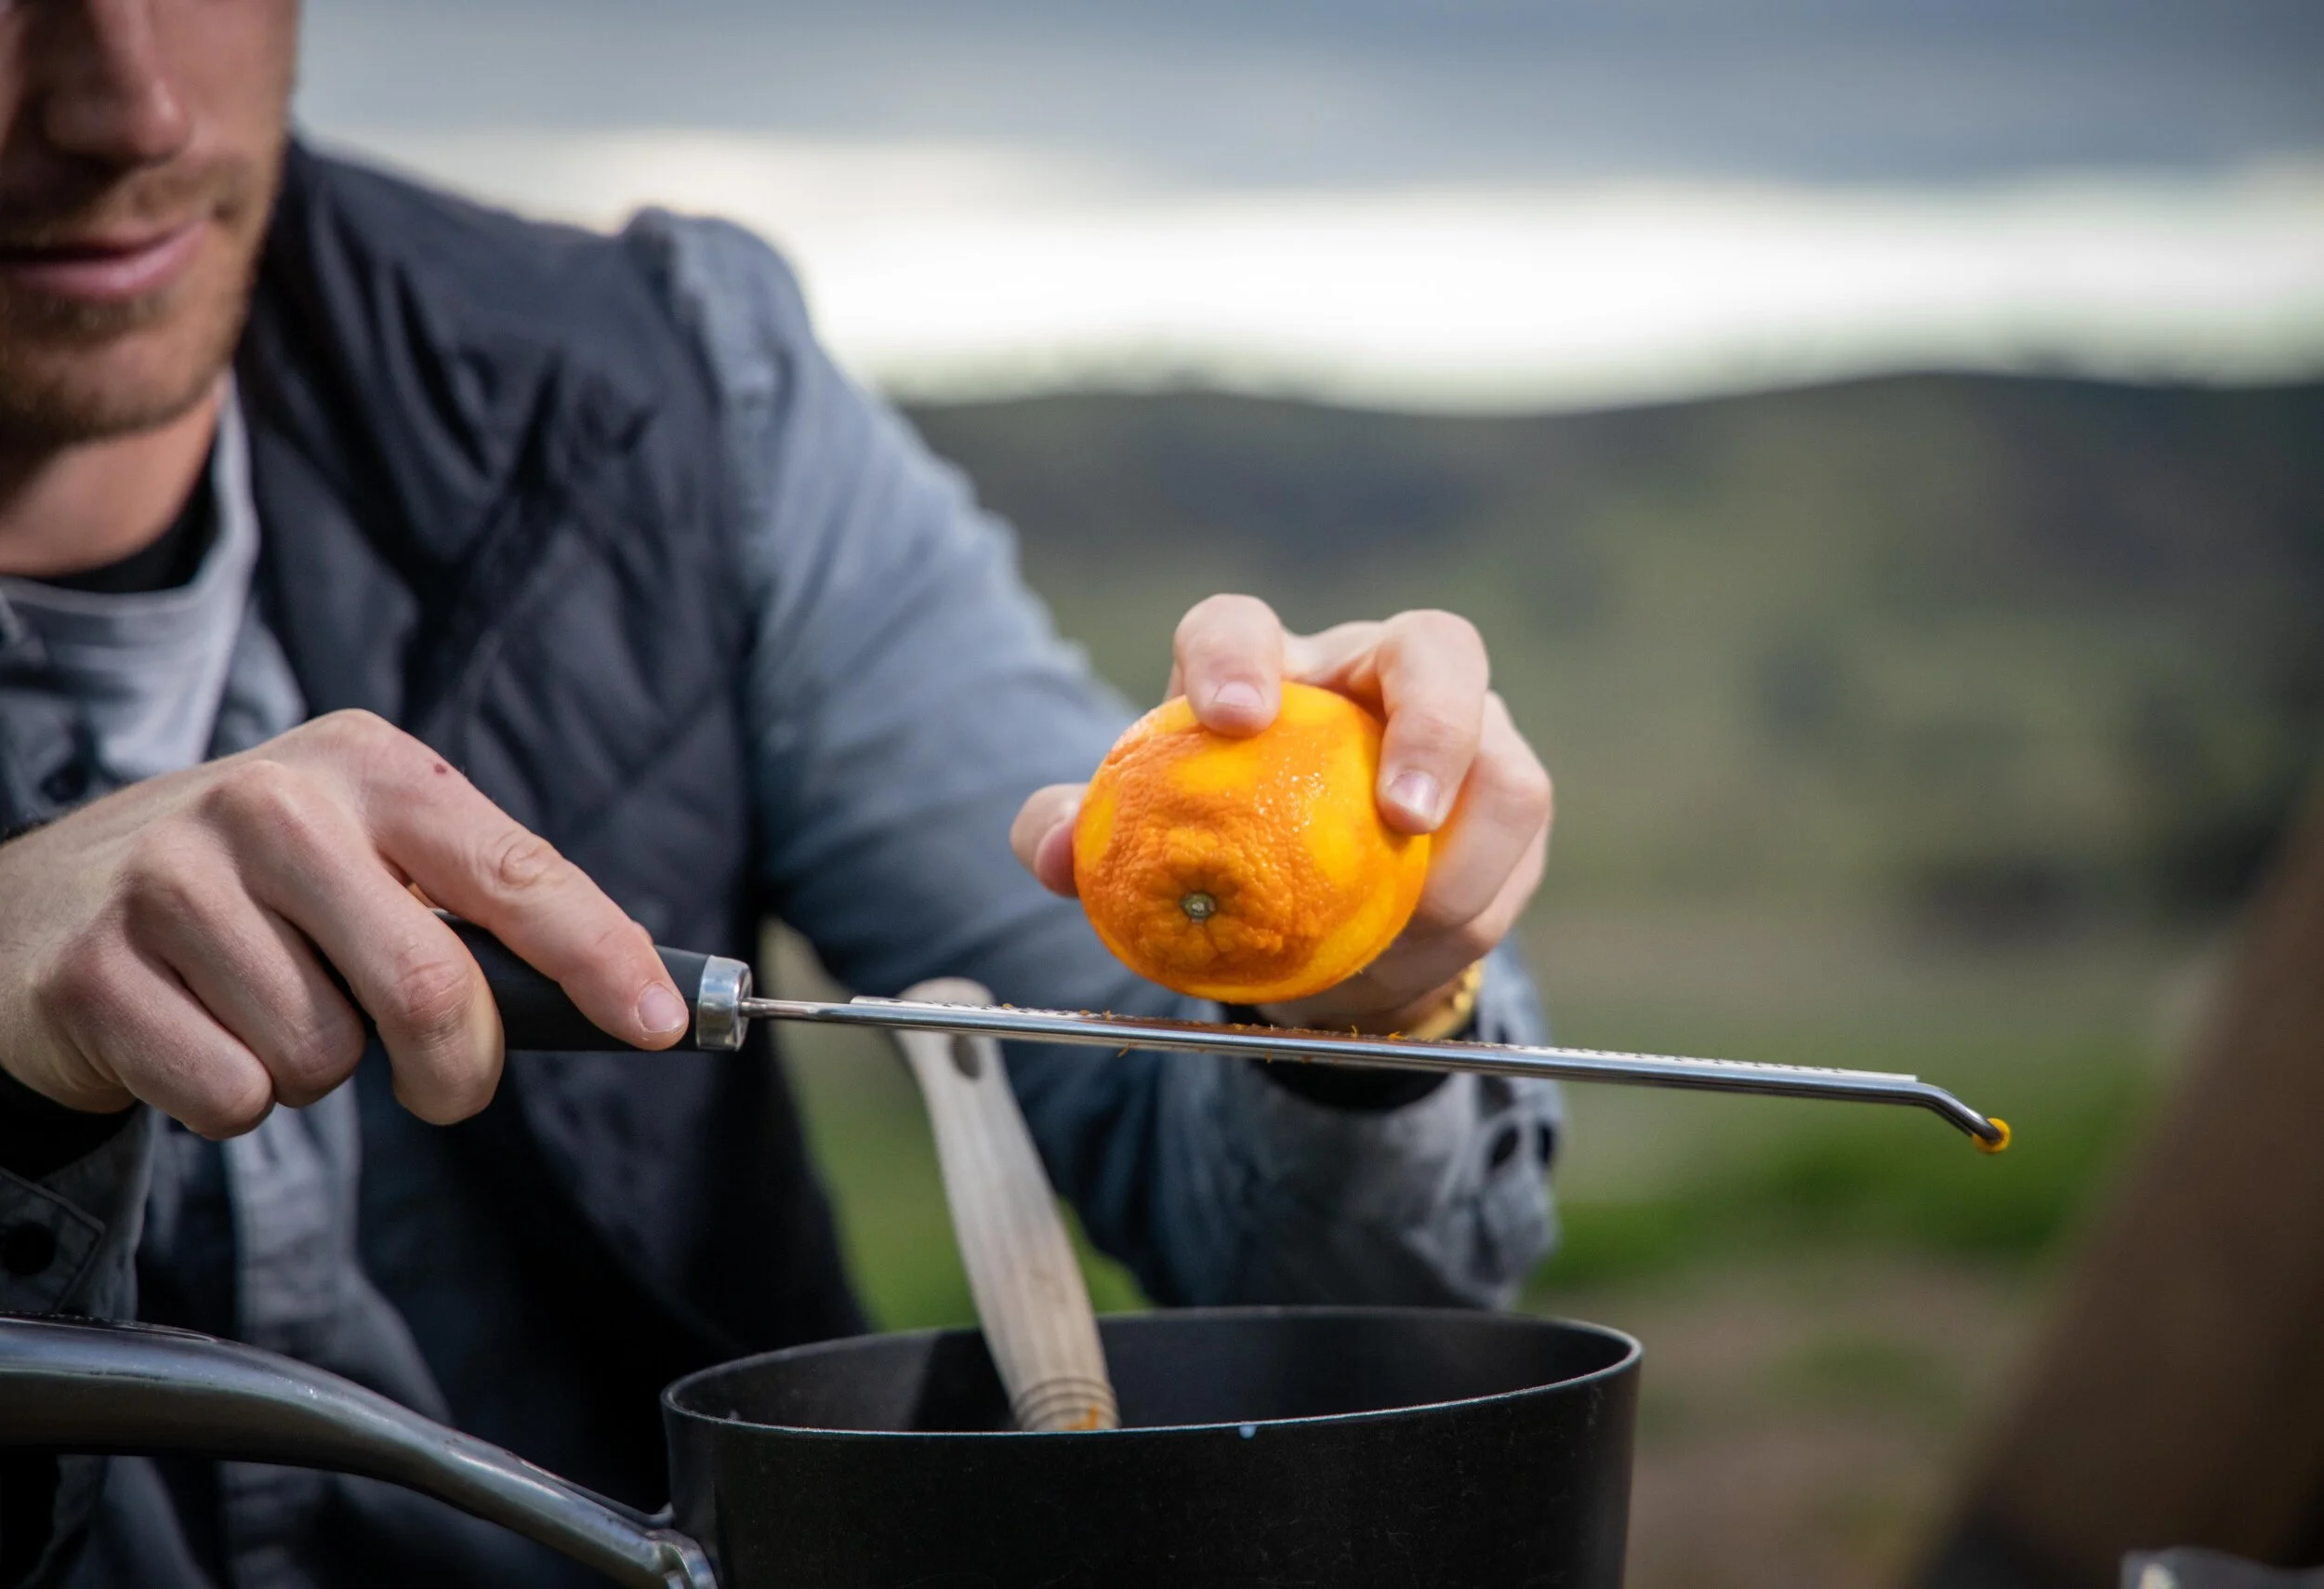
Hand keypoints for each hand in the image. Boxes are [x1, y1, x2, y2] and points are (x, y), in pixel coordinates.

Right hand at [0, 711, 686, 1137]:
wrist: (48, 903)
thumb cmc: (258, 892)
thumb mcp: (369, 857)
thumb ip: (478, 913)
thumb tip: (624, 993)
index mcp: (368, 766)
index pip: (516, 872)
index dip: (600, 957)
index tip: (662, 1022)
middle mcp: (273, 804)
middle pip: (431, 989)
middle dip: (458, 1069)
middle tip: (442, 1083)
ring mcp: (173, 882)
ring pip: (323, 1059)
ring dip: (317, 1073)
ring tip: (265, 1009)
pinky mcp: (96, 973)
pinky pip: (232, 1097)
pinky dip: (234, 1099)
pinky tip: (195, 1033)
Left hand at [1012, 595, 1551, 1030]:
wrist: (1312, 910)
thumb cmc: (1219, 847)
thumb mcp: (1135, 843)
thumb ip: (1076, 835)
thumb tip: (1054, 855)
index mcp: (1265, 667)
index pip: (1239, 626)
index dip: (1235, 656)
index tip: (1229, 716)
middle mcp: (1377, 675)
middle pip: (1436, 648)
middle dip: (1433, 726)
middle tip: (1403, 815)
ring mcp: (1470, 733)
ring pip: (1508, 770)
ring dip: (1466, 862)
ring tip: (1408, 925)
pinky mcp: (1513, 803)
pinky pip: (1521, 856)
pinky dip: (1473, 913)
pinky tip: (1417, 956)